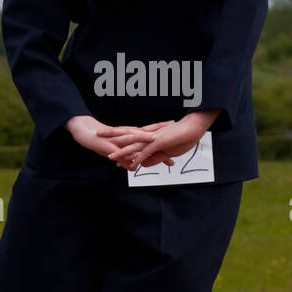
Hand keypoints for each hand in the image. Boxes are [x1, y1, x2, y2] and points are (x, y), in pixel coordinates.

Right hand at [65, 115, 172, 166]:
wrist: (84, 131)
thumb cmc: (99, 140)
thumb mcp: (115, 153)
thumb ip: (125, 159)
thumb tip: (133, 167)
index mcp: (130, 136)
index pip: (150, 133)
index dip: (163, 132)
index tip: (177, 131)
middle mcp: (127, 135)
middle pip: (148, 133)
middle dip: (162, 133)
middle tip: (176, 131)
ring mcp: (119, 139)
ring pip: (136, 138)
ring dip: (148, 139)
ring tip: (161, 139)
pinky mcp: (110, 143)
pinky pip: (122, 146)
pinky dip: (130, 148)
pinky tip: (135, 151)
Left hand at [101, 110, 218, 170]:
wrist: (194, 125)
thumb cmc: (182, 136)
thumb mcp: (165, 150)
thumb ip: (152, 158)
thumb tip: (141, 164)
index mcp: (148, 134)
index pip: (129, 134)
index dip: (117, 134)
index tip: (105, 134)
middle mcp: (148, 135)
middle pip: (126, 134)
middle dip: (111, 135)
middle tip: (97, 134)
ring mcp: (153, 138)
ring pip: (134, 145)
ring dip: (121, 152)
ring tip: (109, 157)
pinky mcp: (160, 142)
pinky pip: (147, 152)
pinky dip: (139, 159)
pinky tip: (132, 165)